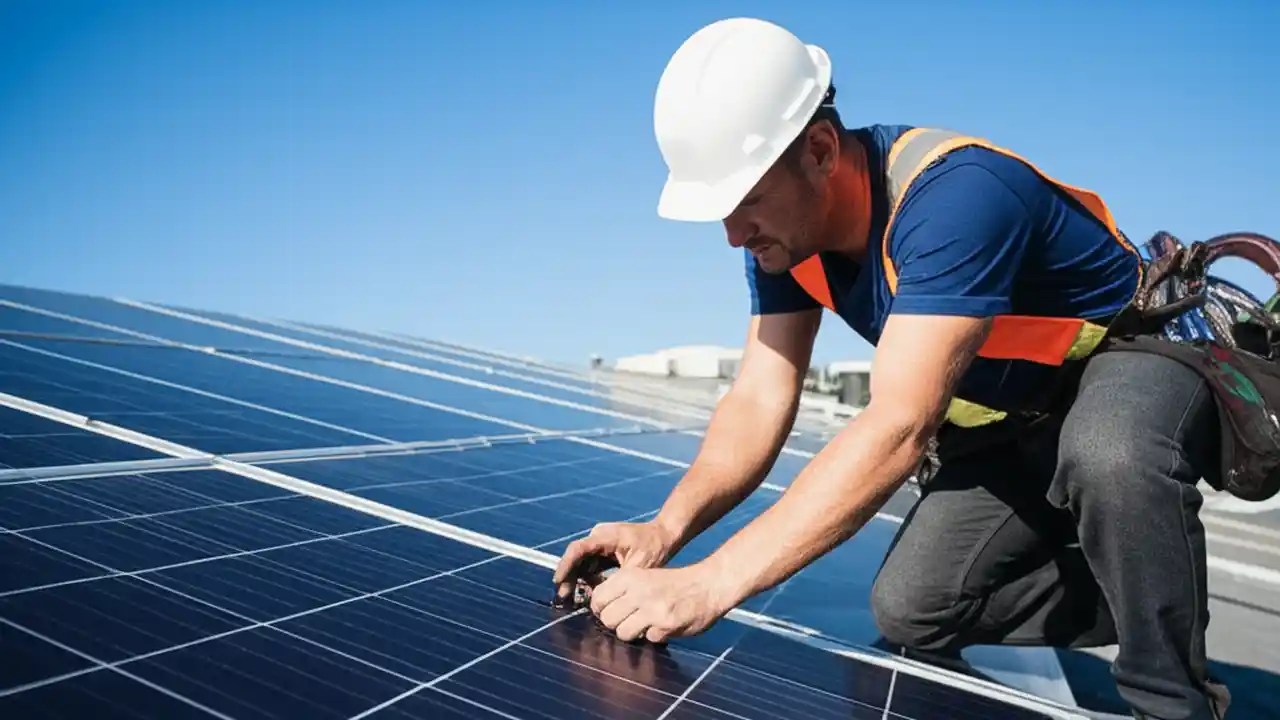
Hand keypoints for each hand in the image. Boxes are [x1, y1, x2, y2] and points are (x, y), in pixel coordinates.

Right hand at [552, 520, 676, 601]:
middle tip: (564, 598)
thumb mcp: (638, 566)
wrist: (665, 535)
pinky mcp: (604, 550)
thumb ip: (617, 580)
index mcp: (606, 536)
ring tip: (572, 599)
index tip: (558, 581)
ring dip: (577, 579)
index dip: (566, 565)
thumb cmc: (654, 546)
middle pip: (576, 557)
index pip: (578, 549)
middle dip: (569, 577)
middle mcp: (599, 536)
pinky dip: (588, 577)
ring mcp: (601, 542)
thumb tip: (601, 598)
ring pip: (582, 562)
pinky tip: (587, 593)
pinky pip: (591, 564)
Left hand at [589, 564, 733, 642]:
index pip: (598, 599)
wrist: (707, 585)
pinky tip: (664, 625)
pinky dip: (654, 635)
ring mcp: (652, 609)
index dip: (600, 609)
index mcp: (630, 577)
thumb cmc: (673, 583)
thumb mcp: (643, 576)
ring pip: (623, 633)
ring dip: (633, 633)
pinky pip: (648, 639)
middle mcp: (638, 592)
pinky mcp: (666, 625)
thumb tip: (600, 611)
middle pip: (607, 619)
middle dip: (615, 623)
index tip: (608, 612)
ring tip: (645, 624)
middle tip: (628, 620)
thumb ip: (622, 590)